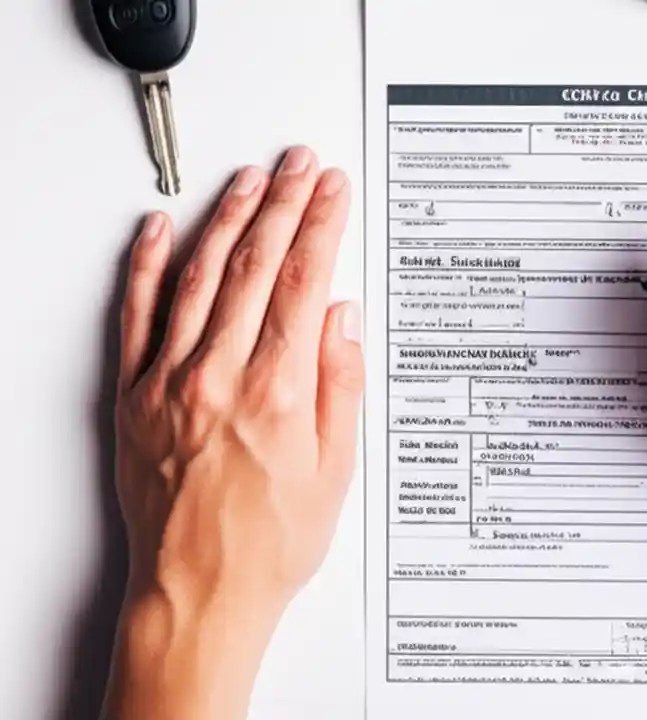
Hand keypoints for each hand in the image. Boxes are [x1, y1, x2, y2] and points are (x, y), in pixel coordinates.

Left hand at [105, 147, 362, 719]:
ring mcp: (169, 381)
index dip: (321, 224)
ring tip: (248, 181)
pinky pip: (136, 314)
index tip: (333, 190)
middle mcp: (217, 375)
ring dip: (225, 219)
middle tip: (299, 166)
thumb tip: (340, 318)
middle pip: (254, 264)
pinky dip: (144, 265)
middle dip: (282, 203)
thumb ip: (340, 384)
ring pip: (197, 276)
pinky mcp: (134, 396)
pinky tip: (156, 230)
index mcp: (276, 391)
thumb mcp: (335, 469)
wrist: (198, 591)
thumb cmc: (269, 542)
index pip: (304, 281)